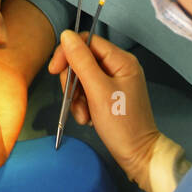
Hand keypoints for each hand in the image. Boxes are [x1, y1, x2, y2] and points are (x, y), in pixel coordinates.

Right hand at [49, 30, 160, 187]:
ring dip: (76, 97)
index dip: (68, 53)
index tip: (54, 70)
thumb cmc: (121, 124)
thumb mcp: (98, 91)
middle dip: (73, 81)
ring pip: (82, 78)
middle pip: (82, 60)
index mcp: (121, 60)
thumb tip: (66, 35)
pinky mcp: (110, 96)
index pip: (87, 41)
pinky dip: (83, 105)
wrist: (138, 156)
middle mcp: (119, 67)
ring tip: (84, 115)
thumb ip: (81, 61)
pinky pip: (88, 92)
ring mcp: (115, 82)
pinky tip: (88, 119)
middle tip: (72, 100)